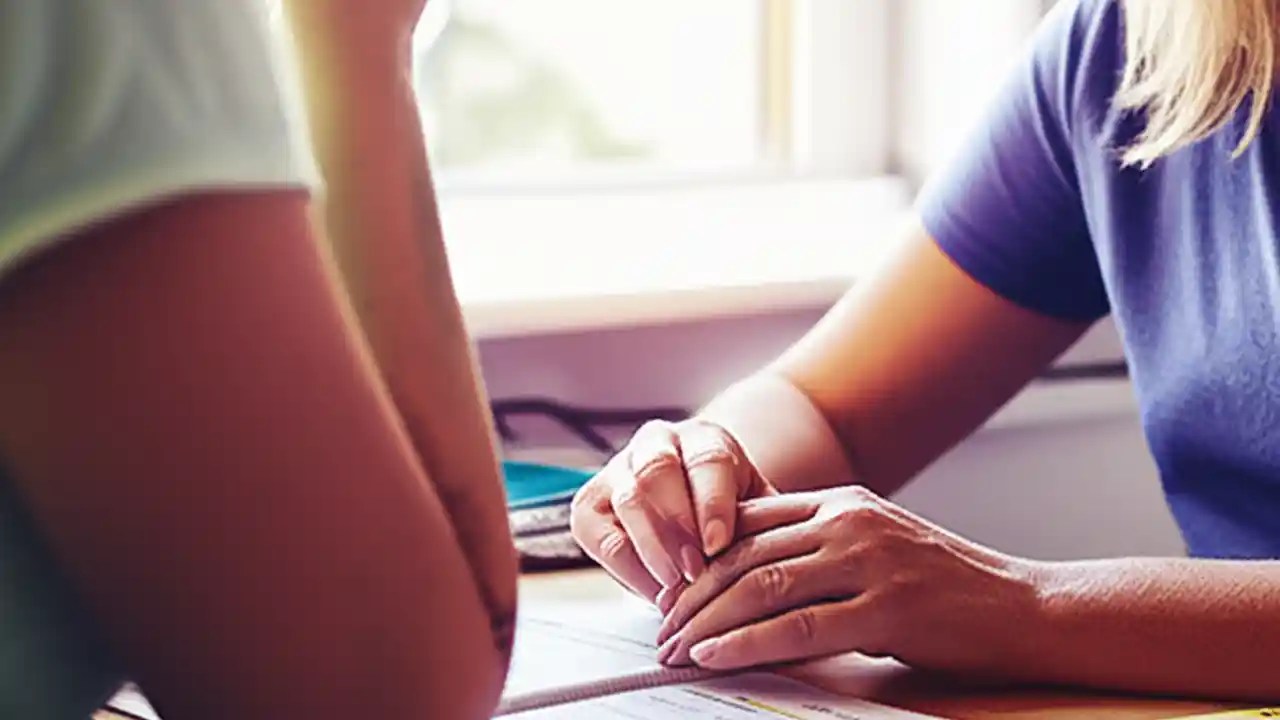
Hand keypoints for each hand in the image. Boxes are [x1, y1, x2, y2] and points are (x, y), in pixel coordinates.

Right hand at [569, 419, 775, 603]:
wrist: (696, 510)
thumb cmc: (731, 513)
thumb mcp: (756, 511)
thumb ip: (763, 527)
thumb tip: (774, 559)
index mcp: (703, 438)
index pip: (706, 460)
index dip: (712, 503)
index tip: (719, 544)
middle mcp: (655, 444)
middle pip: (656, 472)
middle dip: (676, 526)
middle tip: (693, 570)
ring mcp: (617, 471)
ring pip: (627, 500)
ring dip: (652, 548)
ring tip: (675, 587)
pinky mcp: (590, 506)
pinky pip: (599, 535)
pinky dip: (626, 567)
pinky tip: (653, 590)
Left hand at [654, 486, 1042, 675]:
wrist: (1023, 609)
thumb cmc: (945, 585)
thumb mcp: (877, 547)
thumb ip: (820, 550)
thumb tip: (749, 579)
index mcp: (842, 501)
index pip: (749, 521)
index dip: (700, 556)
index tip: (670, 590)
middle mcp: (849, 522)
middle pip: (744, 553)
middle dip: (692, 594)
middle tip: (660, 628)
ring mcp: (868, 561)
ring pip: (762, 586)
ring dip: (707, 620)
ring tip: (675, 648)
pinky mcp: (886, 608)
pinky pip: (798, 627)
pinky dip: (747, 643)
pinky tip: (716, 656)